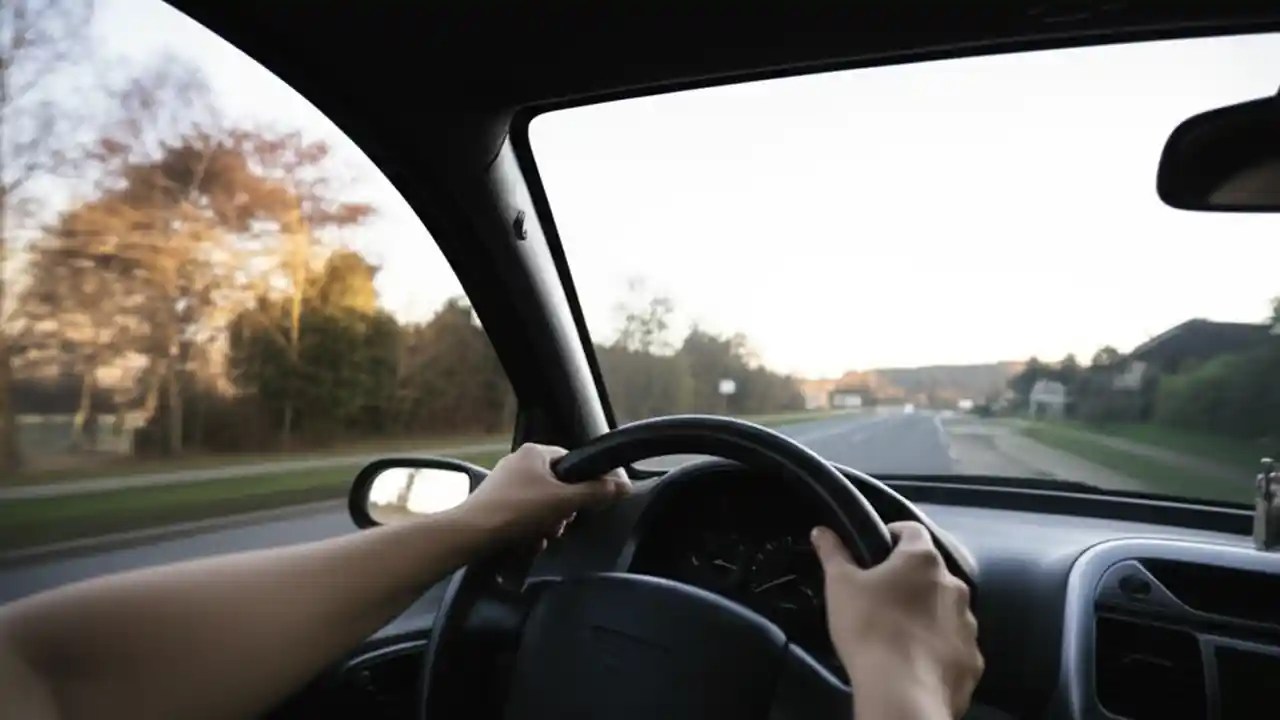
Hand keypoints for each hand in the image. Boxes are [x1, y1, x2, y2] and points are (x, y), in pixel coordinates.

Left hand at [459, 443, 630, 545]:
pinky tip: (527, 543)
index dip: (585, 484)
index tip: (586, 505)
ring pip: (542, 504)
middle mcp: (519, 462)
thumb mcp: (564, 502)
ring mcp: (504, 483)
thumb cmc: (518, 511)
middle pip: (558, 487)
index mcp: (535, 452)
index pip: (573, 462)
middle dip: (562, 512)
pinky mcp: (494, 503)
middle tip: (559, 526)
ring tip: (540, 538)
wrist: (471, 534)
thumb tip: (625, 485)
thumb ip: (596, 493)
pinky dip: (529, 529)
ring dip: (547, 525)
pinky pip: (524, 514)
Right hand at [812, 522, 982, 719]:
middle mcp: (954, 584)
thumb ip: (832, 553)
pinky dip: (940, 646)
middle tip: (883, 597)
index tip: (876, 549)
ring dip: (929, 613)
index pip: (912, 530)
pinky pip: (955, 643)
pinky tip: (919, 659)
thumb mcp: (840, 586)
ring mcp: (968, 623)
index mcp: (923, 560)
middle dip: (911, 579)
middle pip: (931, 572)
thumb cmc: (868, 627)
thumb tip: (822, 531)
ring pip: (947, 608)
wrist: (902, 692)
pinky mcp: (973, 657)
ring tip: (901, 632)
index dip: (893, 535)